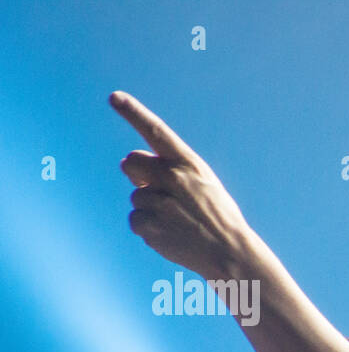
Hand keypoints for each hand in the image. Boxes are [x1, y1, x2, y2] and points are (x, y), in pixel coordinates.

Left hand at [110, 90, 255, 278]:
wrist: (230, 253)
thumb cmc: (217, 217)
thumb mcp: (203, 185)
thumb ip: (171, 171)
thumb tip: (128, 166)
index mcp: (190, 165)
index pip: (157, 132)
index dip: (134, 113)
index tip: (114, 97)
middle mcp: (172, 179)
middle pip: (131, 162)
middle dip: (138, 175)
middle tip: (157, 190)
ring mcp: (159, 202)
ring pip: (135, 196)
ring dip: (149, 208)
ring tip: (177, 222)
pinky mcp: (149, 225)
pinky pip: (135, 220)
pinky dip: (149, 228)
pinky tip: (171, 235)